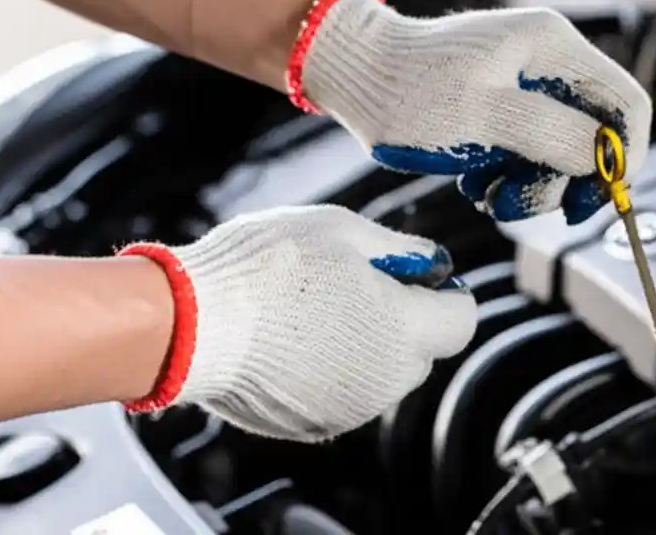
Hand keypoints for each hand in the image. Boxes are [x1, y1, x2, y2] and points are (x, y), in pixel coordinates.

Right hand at [133, 205, 475, 442]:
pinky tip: (293, 342)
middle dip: (406, 321)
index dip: (448, 294)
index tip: (421, 276)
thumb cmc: (266, 266)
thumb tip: (434, 261)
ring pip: (383, 376)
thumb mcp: (342, 230)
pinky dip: (333, 371)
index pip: (462, 321)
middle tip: (359, 286)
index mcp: (403, 328)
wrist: (193, 324)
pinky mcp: (315, 426)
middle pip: (424, 352)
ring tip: (315, 312)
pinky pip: (344, 395)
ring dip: (369, 347)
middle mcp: (386, 379)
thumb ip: (402, 248)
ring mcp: (350, 408)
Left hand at [301, 0, 651, 223]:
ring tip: (482, 194)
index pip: (627, 105)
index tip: (590, 201)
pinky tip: (473, 183)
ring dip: (529, 187)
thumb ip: (551, 134)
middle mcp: (549, 63)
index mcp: (554, 49)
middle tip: (514, 204)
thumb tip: (603, 158)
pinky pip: (530, 154)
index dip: (622, 159)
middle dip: (561, 181)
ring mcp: (527, 86)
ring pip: (561, 153)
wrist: (356, 76)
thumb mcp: (483, 118)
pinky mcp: (505, 109)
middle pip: (594, 136)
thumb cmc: (411, 92)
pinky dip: (508, 178)